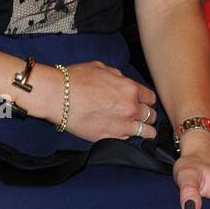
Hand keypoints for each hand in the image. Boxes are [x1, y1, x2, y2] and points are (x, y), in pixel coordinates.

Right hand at [35, 60, 157, 141]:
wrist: (58, 97)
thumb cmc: (75, 80)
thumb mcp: (101, 68)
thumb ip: (118, 77)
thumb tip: (123, 82)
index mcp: (130, 88)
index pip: (151, 98)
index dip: (147, 100)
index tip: (144, 102)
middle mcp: (130, 108)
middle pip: (151, 115)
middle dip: (147, 114)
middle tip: (141, 115)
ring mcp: (122, 125)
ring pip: (147, 132)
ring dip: (145, 129)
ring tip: (142, 129)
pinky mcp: (110, 138)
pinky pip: (129, 140)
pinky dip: (129, 137)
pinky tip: (125, 133)